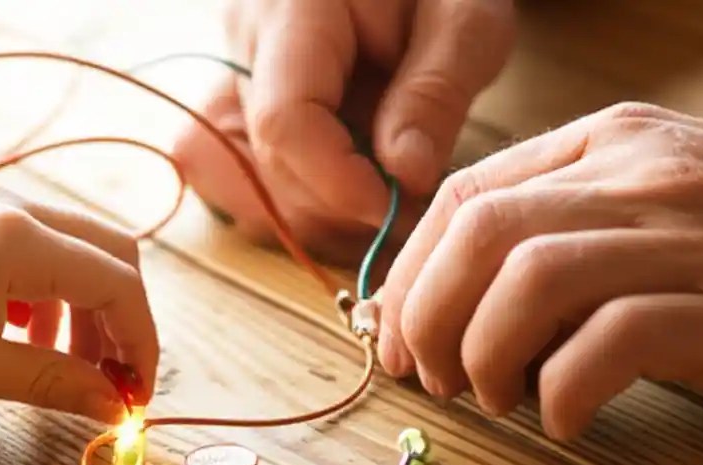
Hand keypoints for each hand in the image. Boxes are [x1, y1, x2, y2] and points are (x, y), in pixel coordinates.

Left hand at [0, 186, 158, 421]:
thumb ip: (58, 382)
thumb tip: (115, 407)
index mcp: (19, 239)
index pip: (118, 284)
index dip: (140, 344)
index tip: (136, 397)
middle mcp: (14, 206)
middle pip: (112, 254)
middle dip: (123, 321)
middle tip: (112, 381)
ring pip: (78, 251)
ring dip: (87, 310)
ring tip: (65, 367)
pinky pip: (40, 248)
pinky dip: (52, 293)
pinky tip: (25, 336)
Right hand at [172, 0, 514, 263]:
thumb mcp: (464, 20)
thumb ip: (435, 93)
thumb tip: (406, 178)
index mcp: (290, 9)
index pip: (285, 122)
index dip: (340, 184)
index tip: (402, 207)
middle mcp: (245, 43)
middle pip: (271, 160)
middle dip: (345, 201)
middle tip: (414, 201)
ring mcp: (237, 74)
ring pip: (258, 180)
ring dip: (329, 205)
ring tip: (391, 182)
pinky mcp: (243, 101)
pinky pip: (258, 173)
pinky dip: (313, 195)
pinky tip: (360, 177)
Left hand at [378, 102, 702, 438]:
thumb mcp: (657, 192)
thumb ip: (564, 218)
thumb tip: (458, 289)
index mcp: (608, 144)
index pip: (466, 194)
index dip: (411, 272)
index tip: (397, 331)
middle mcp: (637, 179)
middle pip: (479, 232)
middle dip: (427, 314)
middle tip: (431, 376)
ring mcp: (685, 240)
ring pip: (528, 279)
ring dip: (483, 351)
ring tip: (495, 399)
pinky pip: (607, 344)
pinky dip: (561, 390)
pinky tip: (563, 421)